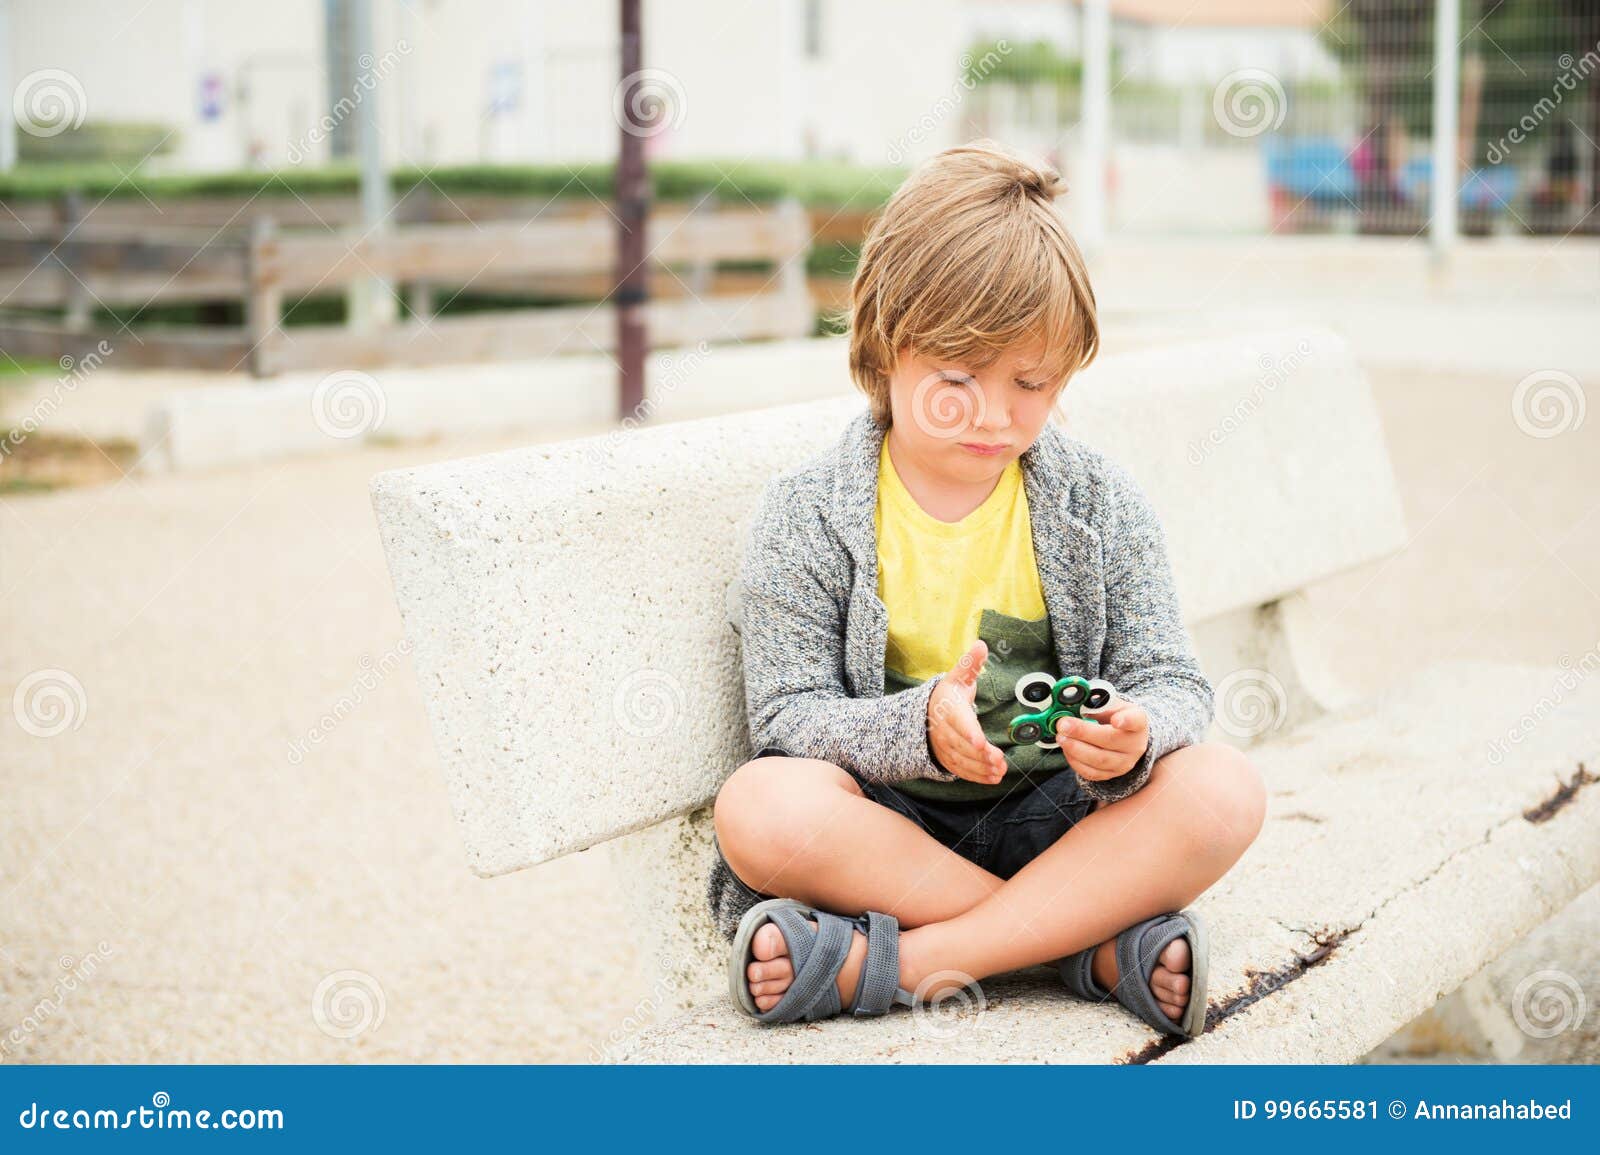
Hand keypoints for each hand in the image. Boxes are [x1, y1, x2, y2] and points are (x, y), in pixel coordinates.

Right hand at [927, 639, 1006, 784]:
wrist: (926, 714)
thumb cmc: (948, 695)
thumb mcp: (957, 677)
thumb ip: (970, 663)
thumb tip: (981, 644)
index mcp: (948, 709)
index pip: (959, 722)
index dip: (969, 733)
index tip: (981, 742)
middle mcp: (945, 730)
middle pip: (962, 746)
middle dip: (981, 755)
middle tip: (999, 760)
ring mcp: (945, 747)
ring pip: (963, 761)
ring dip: (981, 768)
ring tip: (1000, 771)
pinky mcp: (949, 759)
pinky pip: (961, 771)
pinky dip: (977, 777)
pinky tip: (993, 778)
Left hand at [1052, 696, 1148, 780]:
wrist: (1124, 738)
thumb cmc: (1115, 717)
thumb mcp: (1110, 705)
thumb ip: (1095, 705)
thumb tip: (1073, 706)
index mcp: (1138, 722)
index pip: (1135, 721)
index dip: (1126, 721)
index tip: (1116, 720)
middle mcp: (1134, 745)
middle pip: (1109, 741)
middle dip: (1082, 733)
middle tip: (1063, 725)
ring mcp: (1124, 763)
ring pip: (1098, 760)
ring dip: (1075, 748)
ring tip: (1061, 737)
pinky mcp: (1110, 774)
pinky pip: (1090, 772)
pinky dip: (1074, 760)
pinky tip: (1066, 748)